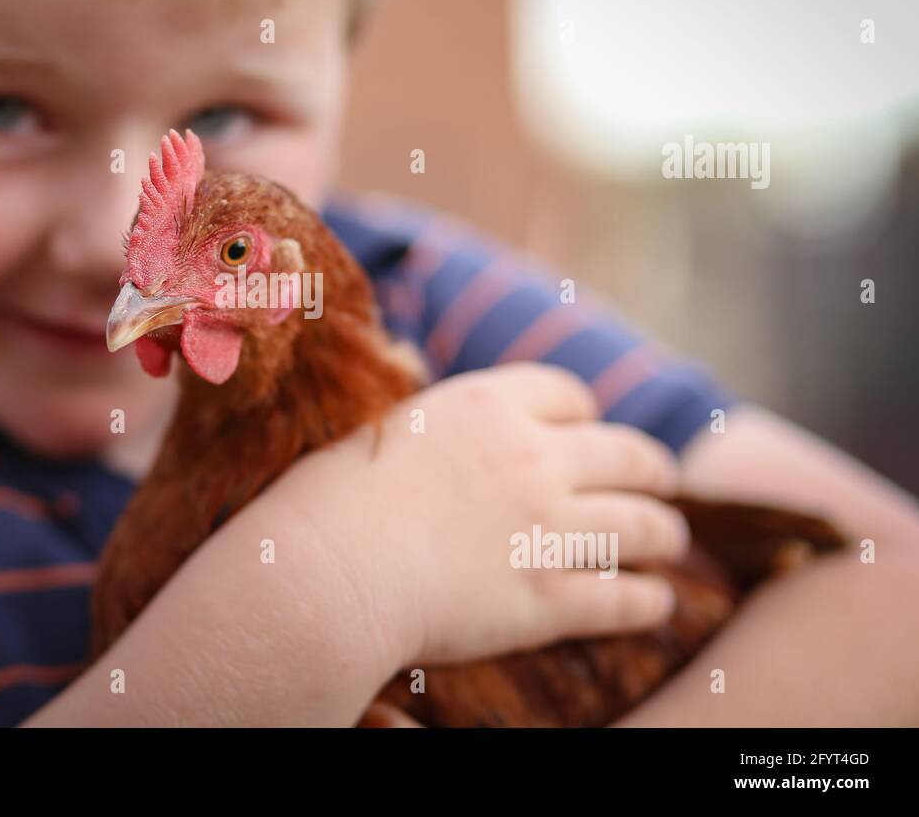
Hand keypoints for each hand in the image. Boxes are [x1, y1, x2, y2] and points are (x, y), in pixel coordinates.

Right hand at [274, 363, 689, 670]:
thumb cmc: (328, 503)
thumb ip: (428, 423)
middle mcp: (531, 458)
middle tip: (659, 481)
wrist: (326, 574)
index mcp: (485, 407)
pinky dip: (647, 601)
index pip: (567, 395)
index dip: (585, 414)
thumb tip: (422, 391)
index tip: (589, 429)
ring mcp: (547, 528)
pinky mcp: (549, 599)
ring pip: (643, 525)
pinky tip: (655, 604)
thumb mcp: (380, 432)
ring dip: (664, 533)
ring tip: (668, 542)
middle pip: (626, 453)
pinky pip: (625, 598)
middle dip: (649, 468)